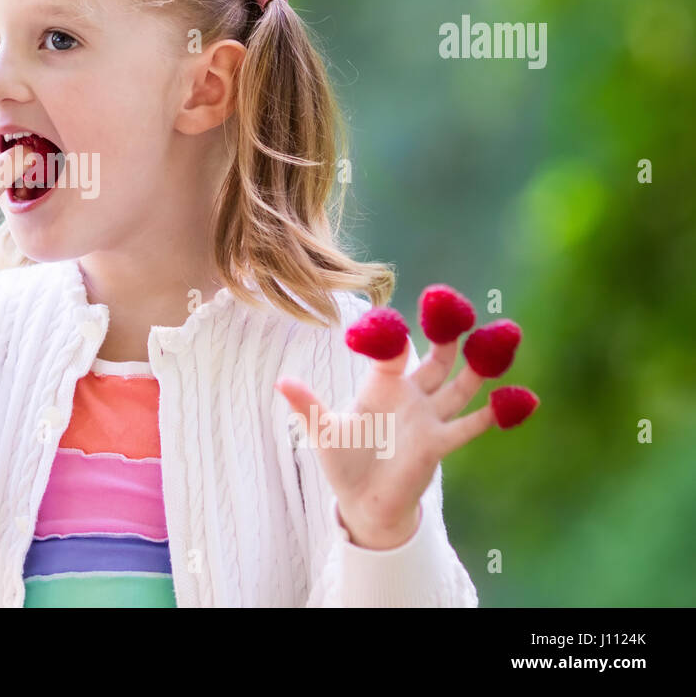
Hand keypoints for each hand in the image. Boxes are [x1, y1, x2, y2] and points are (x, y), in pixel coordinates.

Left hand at [276, 324, 503, 549]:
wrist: (363, 503)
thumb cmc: (343, 462)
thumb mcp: (322, 433)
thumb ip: (308, 406)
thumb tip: (282, 382)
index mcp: (380, 383)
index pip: (390, 347)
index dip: (390, 331)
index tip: (390, 313)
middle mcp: (409, 394)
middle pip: (436, 356)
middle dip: (447, 330)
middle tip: (457, 303)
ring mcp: (429, 417)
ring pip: (461, 382)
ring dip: (482, 360)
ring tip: (507, 332)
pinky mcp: (442, 443)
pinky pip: (474, 424)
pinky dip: (499, 412)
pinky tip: (524, 395)